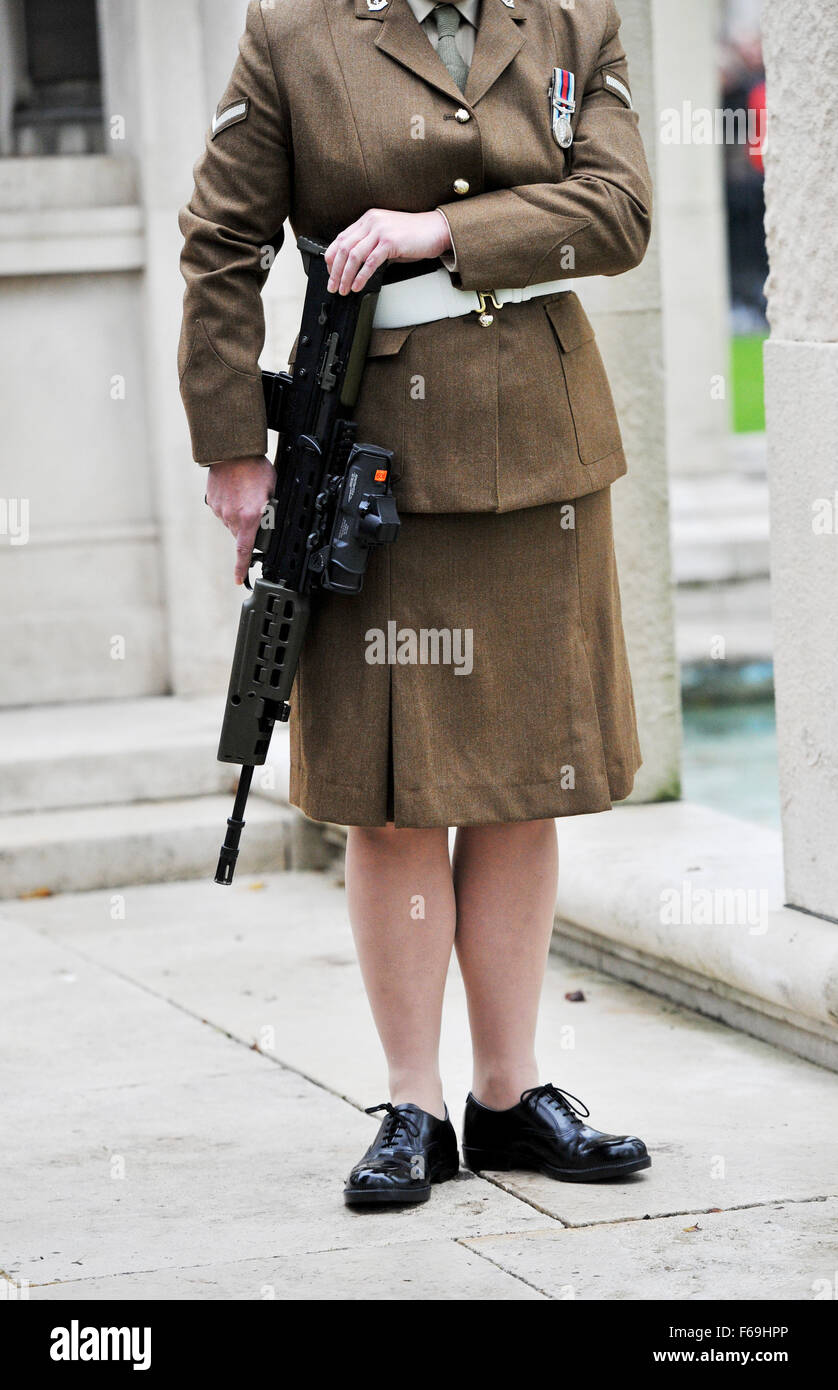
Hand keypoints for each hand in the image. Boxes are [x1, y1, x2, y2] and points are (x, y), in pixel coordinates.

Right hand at [206, 455, 275, 584]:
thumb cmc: (255, 467)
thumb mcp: (271, 490)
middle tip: (255, 509)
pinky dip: (229, 505)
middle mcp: (232, 516)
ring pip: (231, 522)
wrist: (232, 450)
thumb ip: (268, 510)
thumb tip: (269, 521)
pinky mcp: (212, 501)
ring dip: (238, 515)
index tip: (238, 579)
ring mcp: (220, 509)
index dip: (241, 567)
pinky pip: (222, 510)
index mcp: (249, 517)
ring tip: (245, 494)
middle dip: (247, 528)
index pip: (244, 550)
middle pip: (240, 534)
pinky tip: (235, 491)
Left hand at [325, 209, 451, 294]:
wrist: (436, 230)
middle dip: (335, 271)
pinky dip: (361, 277)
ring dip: (345, 276)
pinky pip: (370, 262)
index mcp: (368, 219)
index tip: (331, 273)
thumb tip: (355, 266)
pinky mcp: (390, 242)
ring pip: (354, 256)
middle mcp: (371, 221)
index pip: (341, 238)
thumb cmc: (414, 236)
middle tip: (333, 286)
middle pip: (343, 248)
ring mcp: (380, 230)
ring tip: (344, 289)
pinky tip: (357, 286)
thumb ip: (370, 246)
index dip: (331, 258)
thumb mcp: (386, 237)